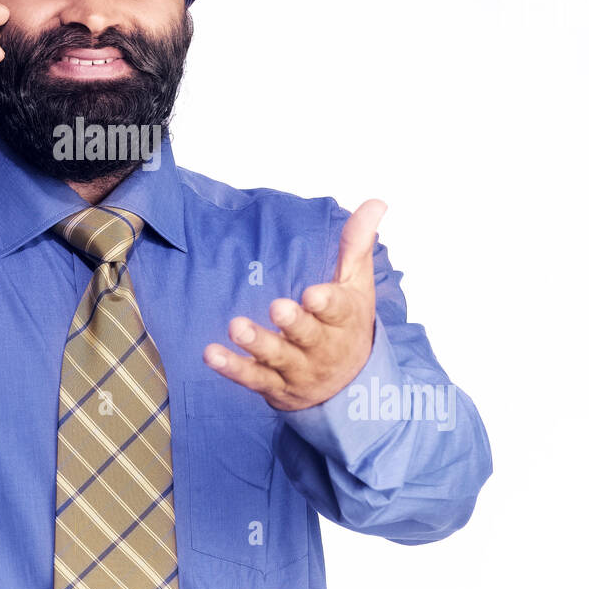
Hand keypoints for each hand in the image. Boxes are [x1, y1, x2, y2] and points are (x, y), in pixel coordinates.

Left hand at [202, 199, 388, 411]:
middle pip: (308, 335)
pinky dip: (232, 367)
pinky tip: (212, 354)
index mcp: (343, 319)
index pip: (338, 309)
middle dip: (294, 323)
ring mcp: (297, 368)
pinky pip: (252, 377)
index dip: (326, 303)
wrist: (347, 386)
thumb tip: (375, 202)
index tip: (313, 294)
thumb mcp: (357, 284)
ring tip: (237, 327)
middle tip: (277, 308)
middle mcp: (321, 346)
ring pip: (277, 357)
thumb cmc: (346, 323)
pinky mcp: (274, 384)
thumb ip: (357, 243)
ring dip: (257, 343)